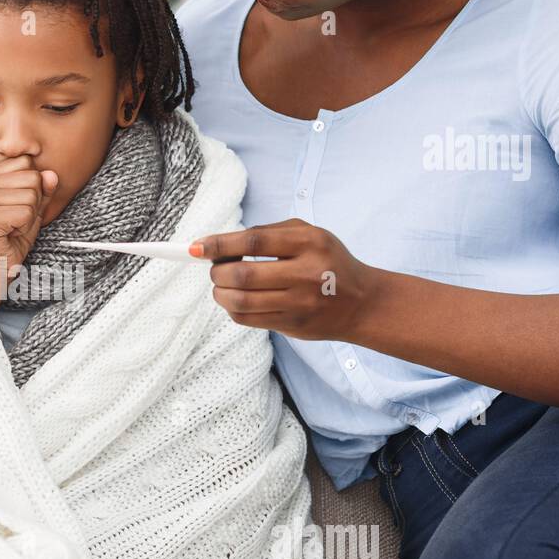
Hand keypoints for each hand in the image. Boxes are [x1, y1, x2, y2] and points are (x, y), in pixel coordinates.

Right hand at [0, 156, 58, 313]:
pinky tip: (10, 235)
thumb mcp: (32, 210)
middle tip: (15, 221)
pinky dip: (26, 227)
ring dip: (29, 217)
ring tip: (12, 228)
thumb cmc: (10, 239)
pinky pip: (27, 212)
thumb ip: (43, 190)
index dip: (32, 188)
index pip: (27, 163)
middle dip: (33, 203)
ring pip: (32, 195)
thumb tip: (52, 174)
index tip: (15, 207)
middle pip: (32, 177)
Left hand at [189, 218, 382, 340]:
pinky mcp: (292, 325)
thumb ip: (269, 233)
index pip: (253, 241)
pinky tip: (237, 299)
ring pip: (239, 301)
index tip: (196, 247)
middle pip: (242, 275)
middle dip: (217, 272)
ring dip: (220, 293)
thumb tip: (220, 243)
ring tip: (222, 285)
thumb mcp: (309, 234)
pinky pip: (247, 319)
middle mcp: (305, 273)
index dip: (219, 244)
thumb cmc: (328, 261)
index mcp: (309, 243)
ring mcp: (299, 303)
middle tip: (215, 269)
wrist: (362, 303)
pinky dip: (232, 308)